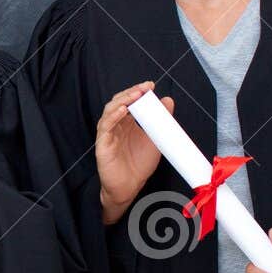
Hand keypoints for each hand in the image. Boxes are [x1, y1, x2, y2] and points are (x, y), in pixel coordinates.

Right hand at [96, 81, 172, 223]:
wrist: (130, 187)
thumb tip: (169, 100)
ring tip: (135, 95)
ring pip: (110, 111)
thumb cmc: (139, 164)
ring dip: (122, 101)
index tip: (150, 86)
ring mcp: (108, 133)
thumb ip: (161, 120)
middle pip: (118, 102)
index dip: (137, 91)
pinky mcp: (102, 144)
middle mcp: (116, 125)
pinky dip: (113, 116)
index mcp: (127, 122)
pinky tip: (123, 110)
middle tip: (144, 88)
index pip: (129, 101)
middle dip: (131, 92)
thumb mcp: (155, 138)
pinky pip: (105, 127)